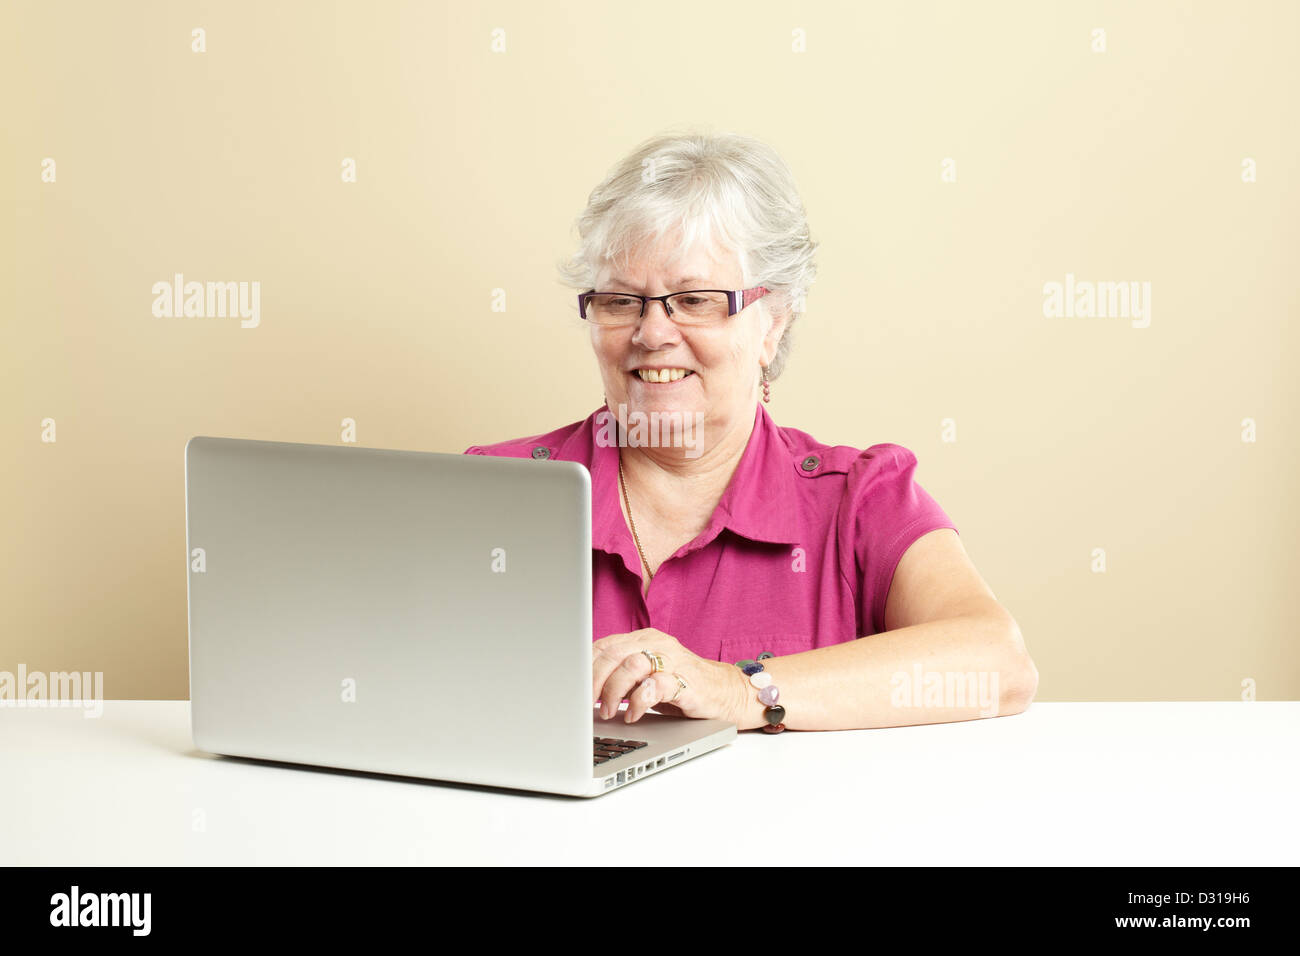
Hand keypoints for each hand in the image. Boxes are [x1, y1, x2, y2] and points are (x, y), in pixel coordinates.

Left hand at [593, 628, 743, 723]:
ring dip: (614, 691)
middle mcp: (657, 644)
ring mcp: (673, 661)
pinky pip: (657, 686)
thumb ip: (620, 674)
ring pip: (632, 665)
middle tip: (585, 704)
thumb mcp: (646, 675)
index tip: (572, 688)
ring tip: (608, 712)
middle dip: (594, 680)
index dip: (584, 667)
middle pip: (614, 653)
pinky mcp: (686, 682)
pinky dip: (640, 702)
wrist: (727, 693)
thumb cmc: (681, 685)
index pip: (604, 645)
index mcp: (643, 639)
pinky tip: (633, 715)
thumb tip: (583, 690)